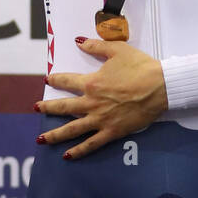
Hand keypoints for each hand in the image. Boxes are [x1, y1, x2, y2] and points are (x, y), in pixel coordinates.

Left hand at [36, 37, 168, 158]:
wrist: (160, 86)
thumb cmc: (140, 67)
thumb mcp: (117, 50)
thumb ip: (96, 46)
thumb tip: (78, 41)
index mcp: (91, 83)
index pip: (67, 81)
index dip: (56, 79)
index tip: (48, 79)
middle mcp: (91, 103)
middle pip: (63, 108)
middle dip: (47, 108)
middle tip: (37, 108)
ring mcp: (100, 119)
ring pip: (72, 129)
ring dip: (55, 135)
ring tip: (41, 140)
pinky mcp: (112, 132)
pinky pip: (91, 144)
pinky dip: (79, 151)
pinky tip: (67, 156)